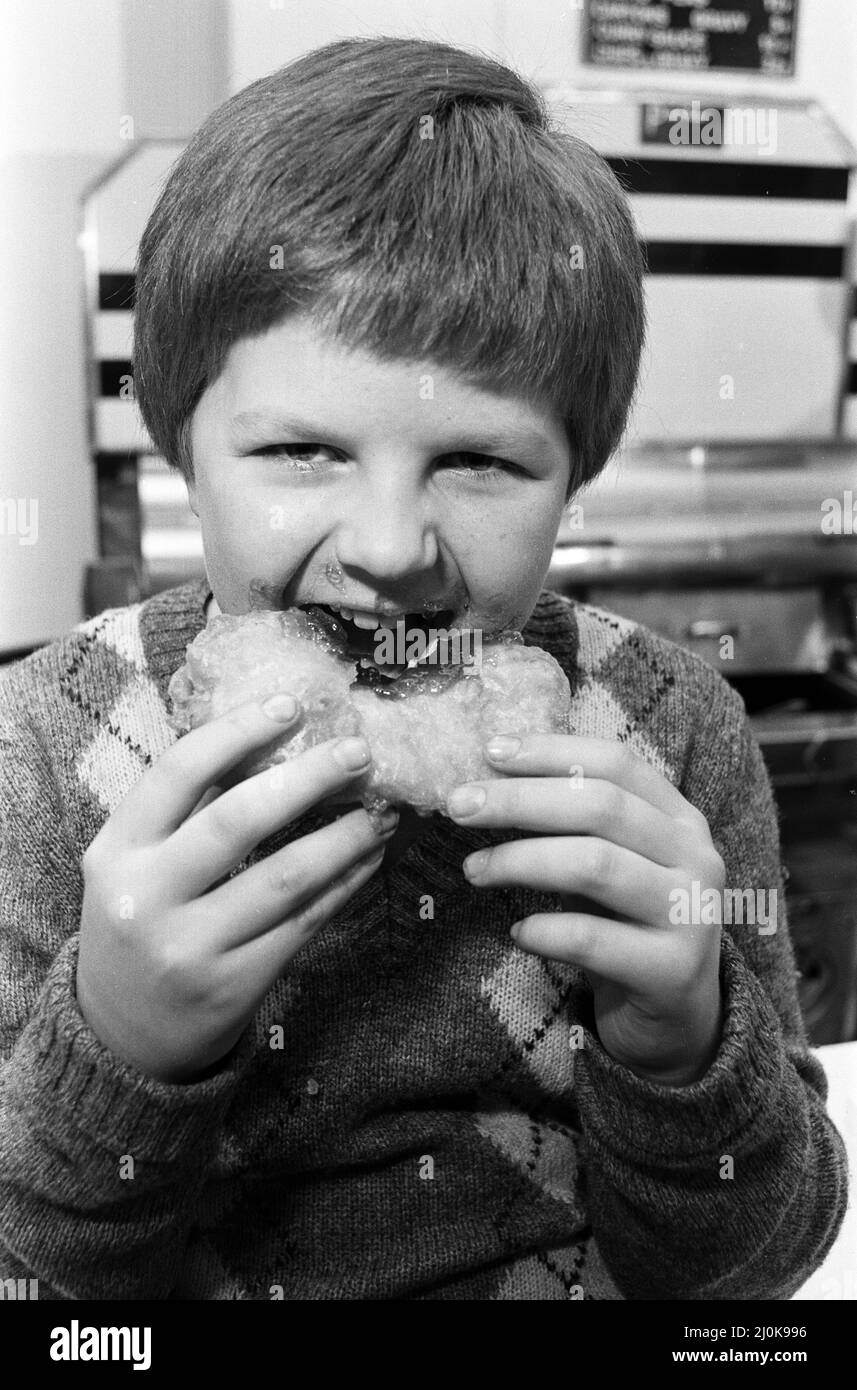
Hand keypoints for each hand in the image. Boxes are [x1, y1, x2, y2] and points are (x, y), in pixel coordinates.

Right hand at [76, 696, 396, 1083]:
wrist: (123, 1033)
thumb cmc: (141, 920)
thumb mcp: (137, 861)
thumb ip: (188, 808)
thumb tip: (275, 738)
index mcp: (117, 850)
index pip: (178, 772)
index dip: (238, 731)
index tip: (293, 707)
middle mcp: (146, 897)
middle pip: (238, 819)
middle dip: (309, 778)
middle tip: (359, 752)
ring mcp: (190, 948)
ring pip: (286, 877)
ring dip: (345, 836)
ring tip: (381, 810)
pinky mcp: (233, 986)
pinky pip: (305, 923)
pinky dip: (344, 884)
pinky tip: (369, 857)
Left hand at [446, 735, 726, 1086]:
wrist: (678, 1021)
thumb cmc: (628, 929)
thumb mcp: (613, 865)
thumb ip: (573, 826)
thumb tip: (487, 783)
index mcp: (679, 820)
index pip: (616, 764)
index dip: (551, 751)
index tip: (489, 752)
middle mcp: (696, 858)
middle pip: (601, 806)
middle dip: (520, 800)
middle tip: (459, 807)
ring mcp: (690, 914)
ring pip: (595, 865)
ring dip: (521, 860)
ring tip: (474, 870)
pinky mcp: (672, 971)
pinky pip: (592, 939)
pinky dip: (544, 930)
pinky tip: (518, 932)